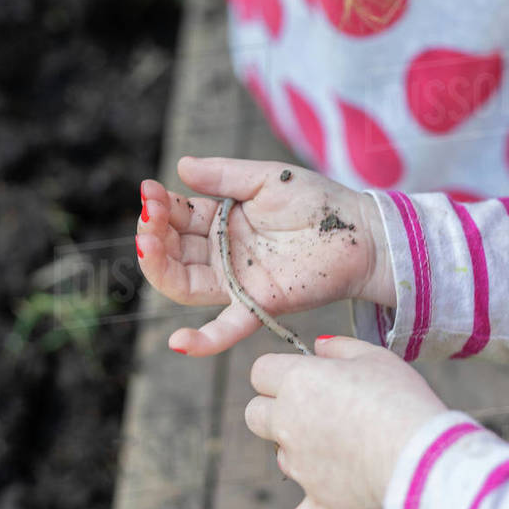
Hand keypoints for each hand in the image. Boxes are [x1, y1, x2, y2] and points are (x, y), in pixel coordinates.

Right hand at [136, 155, 393, 355]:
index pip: (177, 218)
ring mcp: (238, 282)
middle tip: (149, 212)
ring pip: (185, 284)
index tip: (148, 190)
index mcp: (221, 222)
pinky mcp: (260, 304)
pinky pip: (227, 327)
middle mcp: (223, 255)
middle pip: (173, 252)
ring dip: (159, 268)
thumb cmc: (318, 202)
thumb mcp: (266, 178)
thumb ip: (224, 176)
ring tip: (147, 245)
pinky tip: (178, 342)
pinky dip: (203, 341)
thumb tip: (180, 166)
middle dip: (153, 232)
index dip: (159, 206)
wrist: (361, 231)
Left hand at [245, 336, 447, 508]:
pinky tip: (321, 507)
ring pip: (281, 458)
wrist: (422, 456)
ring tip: (343, 447)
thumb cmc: (401, 397)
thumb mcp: (375, 356)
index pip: (260, 372)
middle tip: (315, 409)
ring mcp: (301, 467)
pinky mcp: (321, 502)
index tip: (306, 374)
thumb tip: (317, 347)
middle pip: (254, 415)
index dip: (280, 371)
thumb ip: (339, 348)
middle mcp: (288, 423)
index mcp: (297, 382)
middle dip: (274, 410)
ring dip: (299, 452)